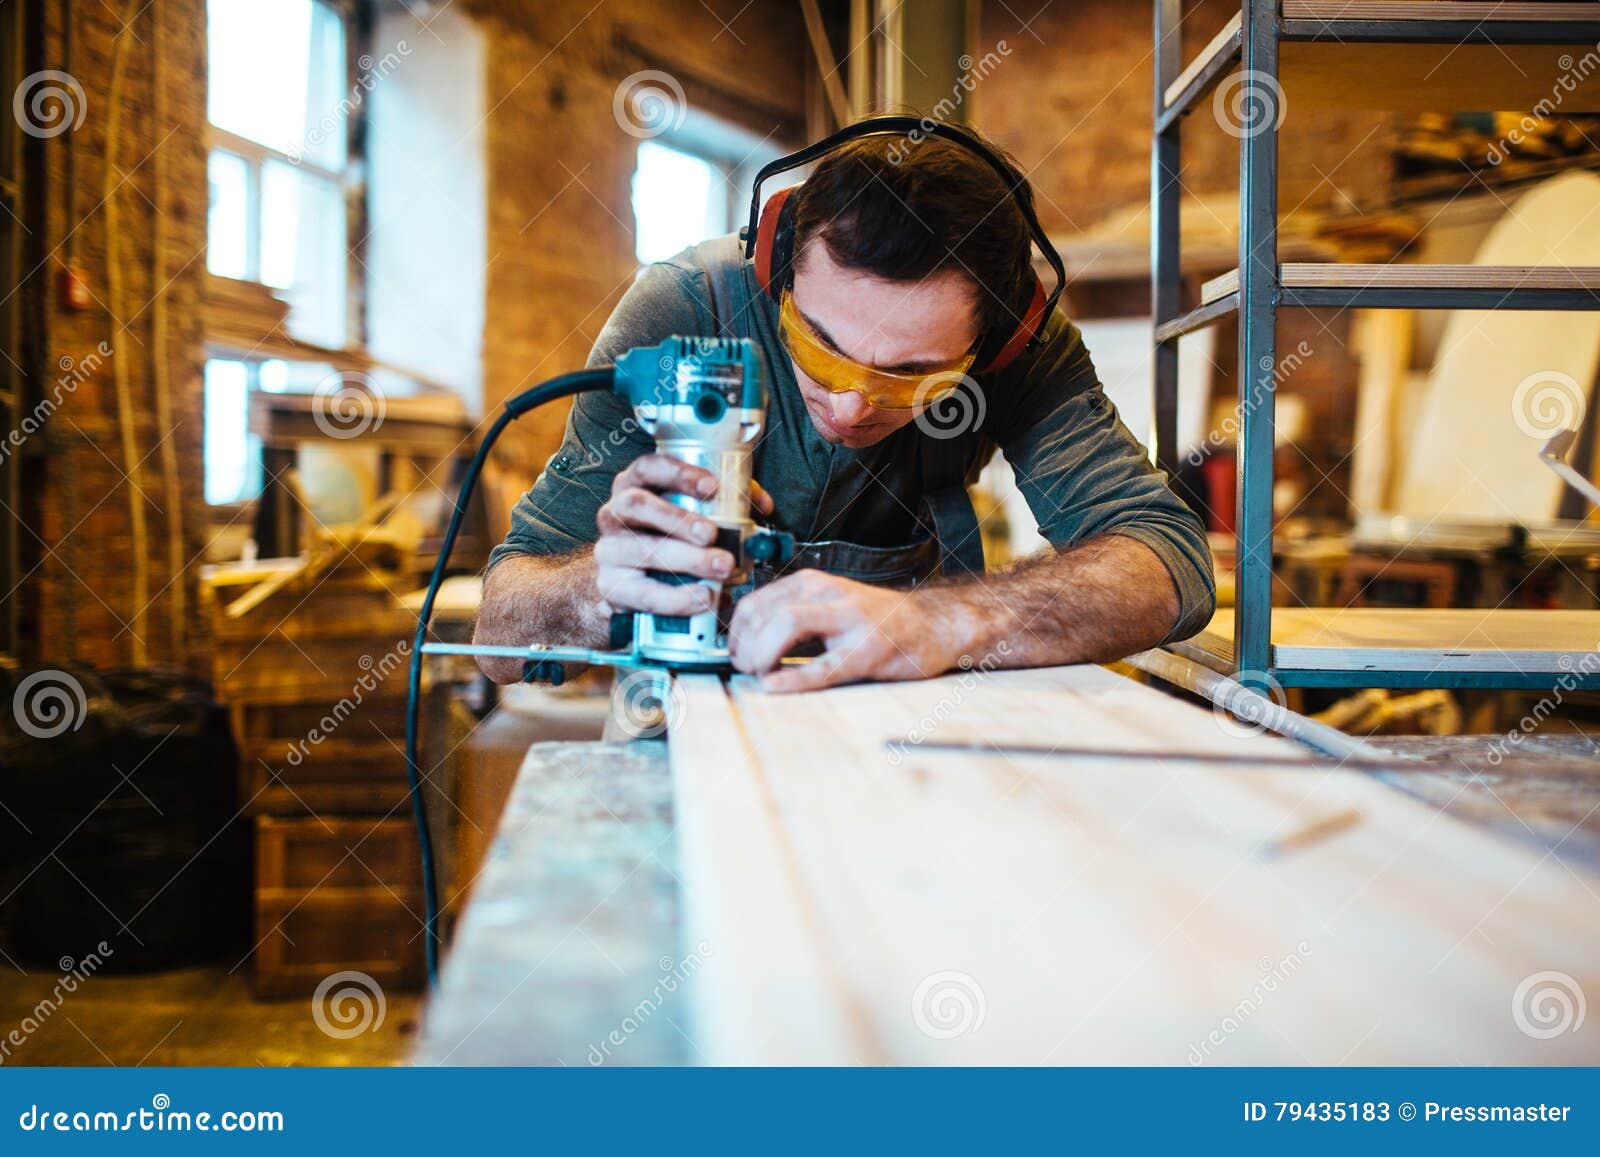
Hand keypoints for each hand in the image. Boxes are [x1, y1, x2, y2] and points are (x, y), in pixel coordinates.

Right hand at [594, 454, 772, 614]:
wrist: (632, 585)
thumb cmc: (669, 540)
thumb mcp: (692, 514)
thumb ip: (727, 503)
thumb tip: (761, 504)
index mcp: (635, 487)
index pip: (648, 468)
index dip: (678, 474)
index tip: (712, 487)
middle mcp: (615, 513)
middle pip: (637, 505)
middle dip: (678, 518)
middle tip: (713, 534)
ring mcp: (608, 550)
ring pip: (641, 550)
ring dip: (686, 559)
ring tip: (721, 567)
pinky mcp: (611, 586)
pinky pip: (642, 593)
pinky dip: (676, 598)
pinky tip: (702, 597)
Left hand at [729, 570, 971, 692]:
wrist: (932, 625)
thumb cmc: (877, 620)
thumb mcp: (829, 605)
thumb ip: (792, 615)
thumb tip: (746, 641)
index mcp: (813, 584)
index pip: (754, 603)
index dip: (735, 633)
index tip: (734, 654)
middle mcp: (828, 594)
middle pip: (763, 614)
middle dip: (743, 648)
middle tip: (745, 669)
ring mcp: (849, 622)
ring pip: (786, 628)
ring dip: (760, 658)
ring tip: (761, 676)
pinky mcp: (867, 653)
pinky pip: (821, 667)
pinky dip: (791, 679)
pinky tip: (775, 686)